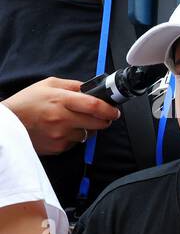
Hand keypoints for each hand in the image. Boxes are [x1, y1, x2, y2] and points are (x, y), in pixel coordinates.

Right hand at [4, 77, 119, 154]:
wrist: (8, 124)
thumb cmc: (27, 102)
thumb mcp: (48, 85)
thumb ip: (72, 85)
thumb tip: (91, 89)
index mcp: (61, 100)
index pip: (94, 105)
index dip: (109, 109)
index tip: (114, 110)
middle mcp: (62, 118)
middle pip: (98, 123)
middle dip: (104, 120)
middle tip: (101, 116)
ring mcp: (61, 135)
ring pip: (88, 134)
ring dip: (86, 128)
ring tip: (71, 121)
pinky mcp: (59, 147)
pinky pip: (76, 143)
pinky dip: (73, 137)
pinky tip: (61, 130)